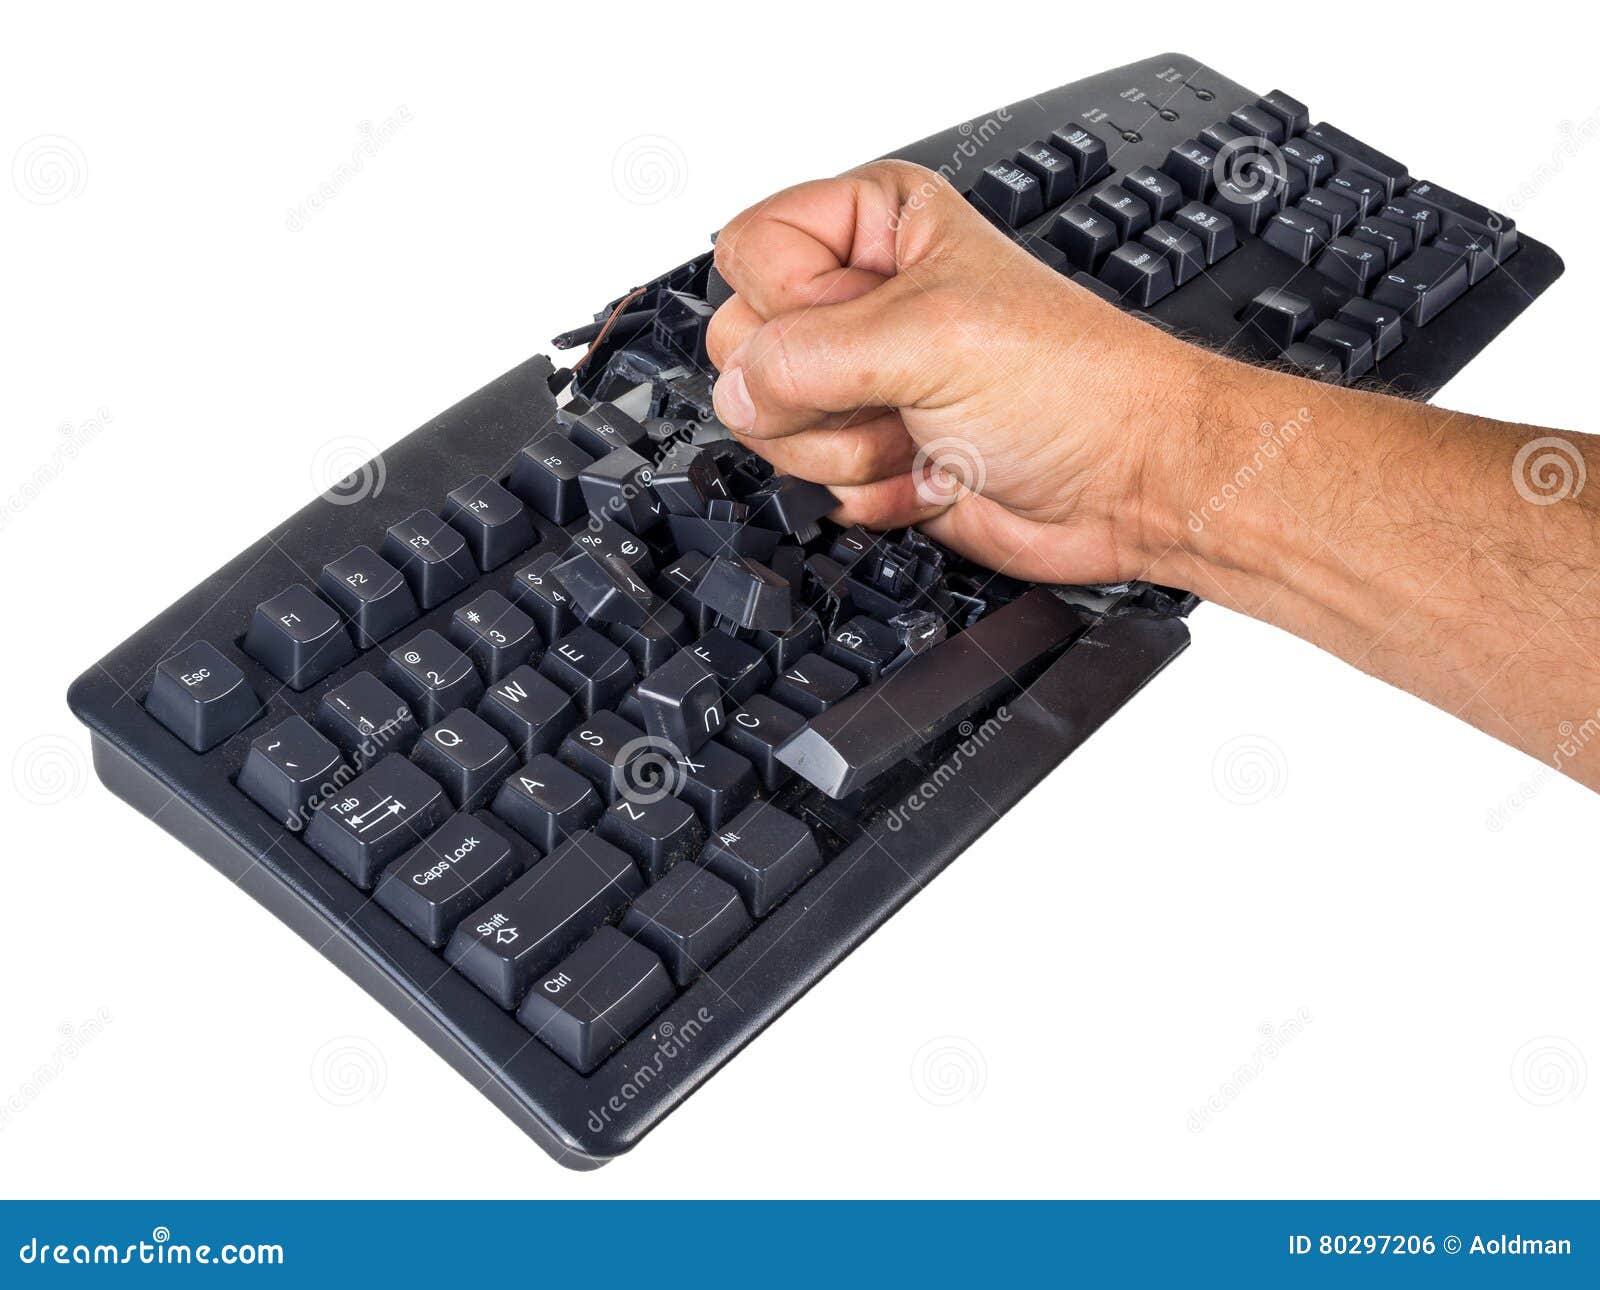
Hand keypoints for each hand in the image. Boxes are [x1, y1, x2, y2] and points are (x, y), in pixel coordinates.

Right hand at [706, 159, 1214, 584]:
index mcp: (872, 227)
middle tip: (903, 388)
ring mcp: (858, 383)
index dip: (791, 304)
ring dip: (856, 450)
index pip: (750, 252)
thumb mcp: (929, 339)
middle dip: (823, 394)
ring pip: (771, 427)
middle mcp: (857, 300)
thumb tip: (736, 393)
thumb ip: (808, 357)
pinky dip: (874, 492)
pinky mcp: (865, 454)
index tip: (862, 329)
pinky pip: (811, 483)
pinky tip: (935, 469)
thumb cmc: (1071, 384)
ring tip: (930, 428)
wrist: (1126, 481)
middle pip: (746, 350)